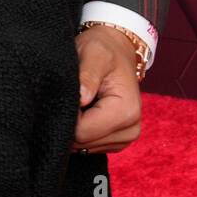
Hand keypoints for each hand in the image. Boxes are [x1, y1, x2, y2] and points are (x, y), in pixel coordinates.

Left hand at [73, 26, 141, 153]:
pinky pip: (88, 145)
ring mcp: (125, 138)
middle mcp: (130, 129)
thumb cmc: (103, 50)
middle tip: (71, 95)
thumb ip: (87, 76)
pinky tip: (84, 110)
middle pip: (83, 142)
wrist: (116, 51)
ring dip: (75, 125)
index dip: (67, 114)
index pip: (82, 132)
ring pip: (83, 146)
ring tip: (79, 100)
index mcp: (126, 111)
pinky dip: (81, 129)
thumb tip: (81, 99)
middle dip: (70, 121)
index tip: (66, 94)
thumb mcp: (94, 53)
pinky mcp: (116, 140)